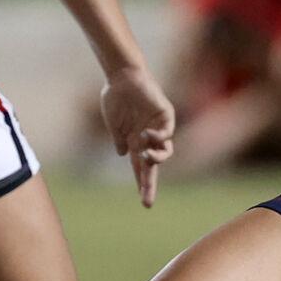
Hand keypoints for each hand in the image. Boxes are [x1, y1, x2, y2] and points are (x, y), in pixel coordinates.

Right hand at [100, 64, 175, 207]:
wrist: (122, 76)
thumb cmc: (116, 96)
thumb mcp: (114, 123)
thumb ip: (119, 139)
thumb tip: (124, 155)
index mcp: (135, 142)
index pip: (140, 168)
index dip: (143, 184)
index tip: (146, 204)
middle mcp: (147, 138)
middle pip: (152, 166)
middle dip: (149, 184)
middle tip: (147, 201)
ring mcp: (157, 127)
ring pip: (164, 151)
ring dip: (156, 158)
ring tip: (146, 156)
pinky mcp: (165, 115)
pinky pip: (166, 133)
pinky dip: (158, 138)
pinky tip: (147, 135)